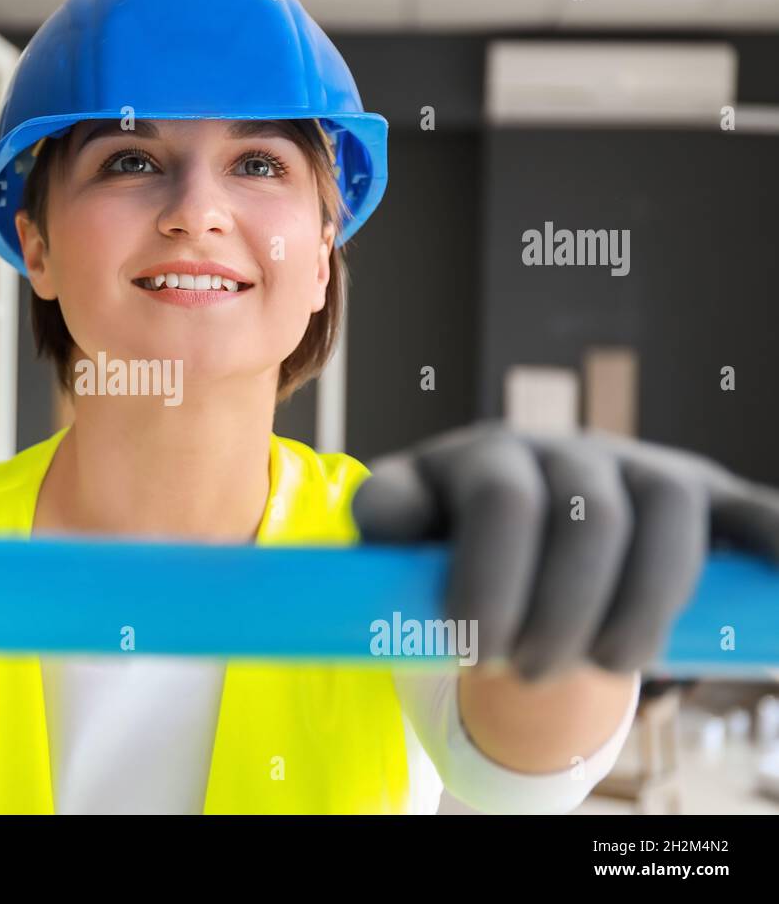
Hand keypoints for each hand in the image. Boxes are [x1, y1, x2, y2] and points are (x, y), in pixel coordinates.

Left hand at [352, 421, 778, 681]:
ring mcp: (633, 467)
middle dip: (560, 608)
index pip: (501, 504)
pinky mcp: (697, 494)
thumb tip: (386, 533)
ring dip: (642, 601)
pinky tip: (776, 574)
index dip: (491, 581)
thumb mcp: (402, 527)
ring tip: (609, 667)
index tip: (474, 648)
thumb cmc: (446, 539)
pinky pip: (746, 510)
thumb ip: (385, 522)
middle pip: (585, 518)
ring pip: (663, 516)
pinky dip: (773, 538)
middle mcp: (559, 450)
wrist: (511, 523)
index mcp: (481, 457)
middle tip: (528, 673)